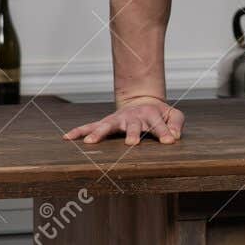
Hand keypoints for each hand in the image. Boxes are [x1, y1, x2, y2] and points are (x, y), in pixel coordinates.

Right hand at [64, 96, 184, 145]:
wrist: (143, 102)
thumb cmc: (160, 114)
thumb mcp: (173, 115)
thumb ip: (177, 124)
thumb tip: (175, 137)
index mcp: (151, 115)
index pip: (159, 124)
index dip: (165, 132)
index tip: (170, 141)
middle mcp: (133, 117)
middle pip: (133, 125)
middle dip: (133, 133)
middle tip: (132, 143)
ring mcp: (118, 120)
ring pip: (107, 126)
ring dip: (99, 133)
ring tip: (89, 142)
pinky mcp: (107, 123)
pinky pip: (91, 127)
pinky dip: (79, 131)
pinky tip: (67, 137)